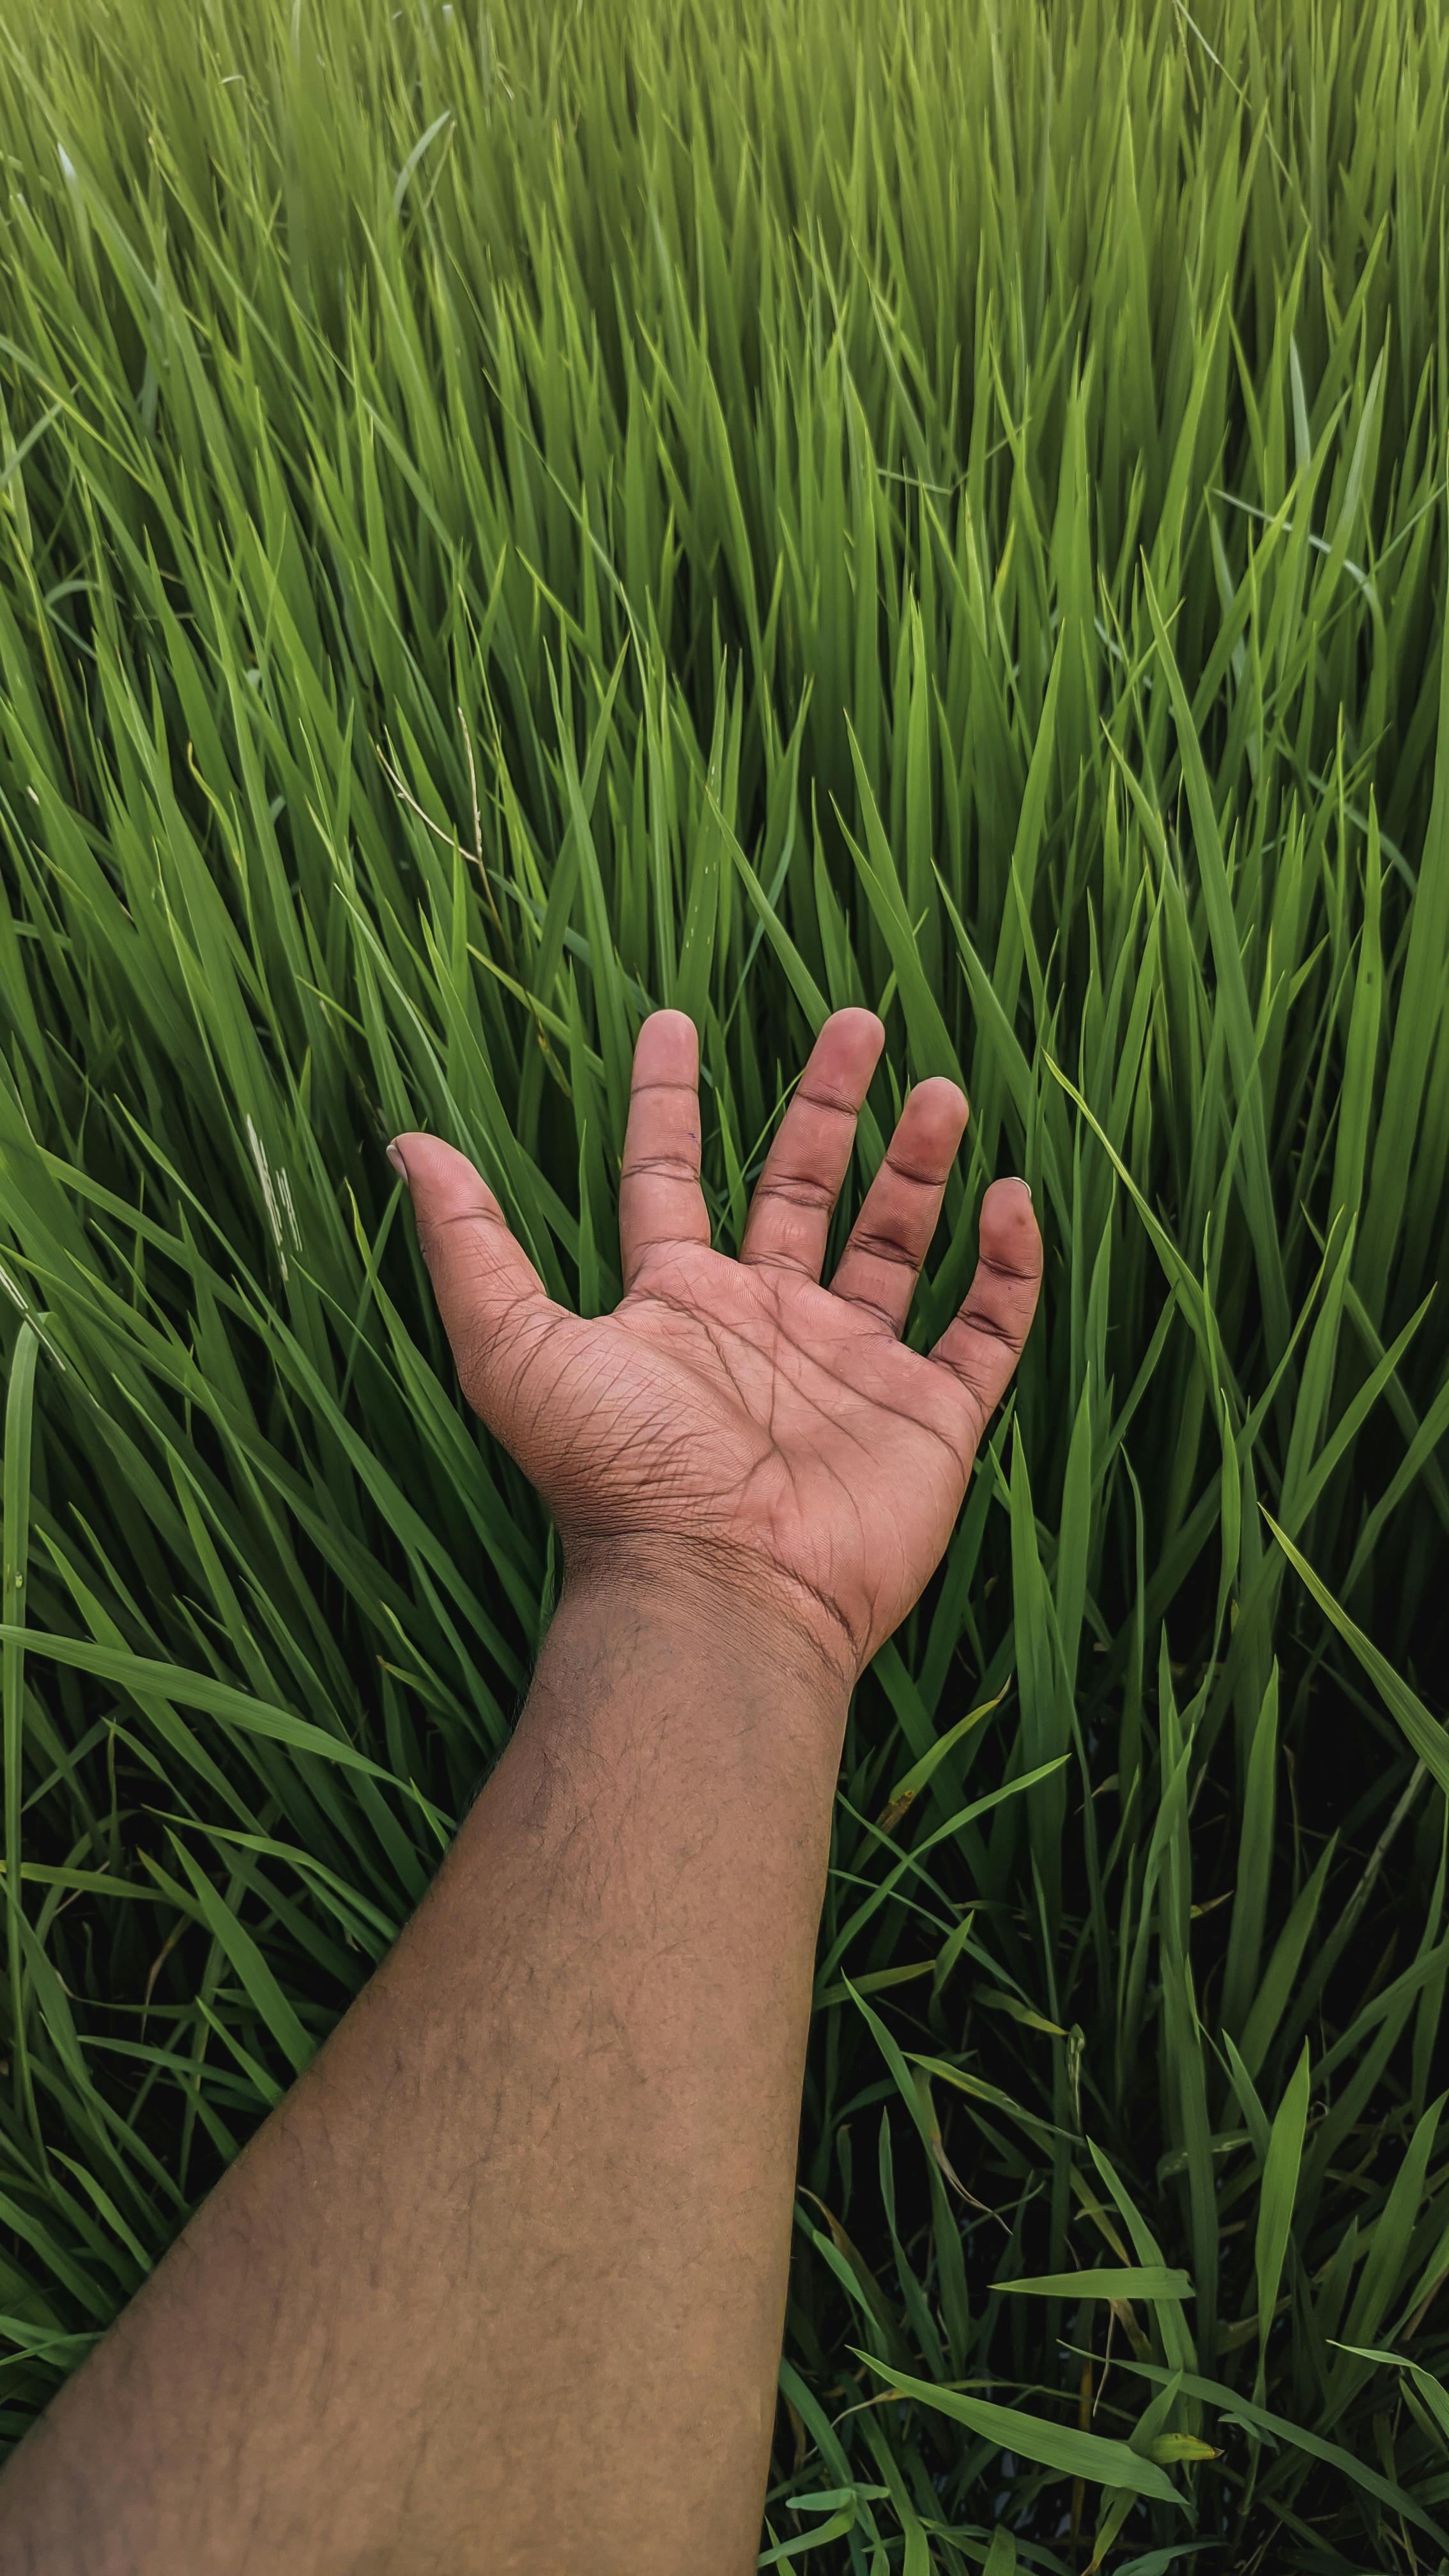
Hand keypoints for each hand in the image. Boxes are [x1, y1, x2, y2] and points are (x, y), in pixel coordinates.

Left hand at [390, 1010, 1041, 1692]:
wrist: (719, 1592)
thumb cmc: (617, 1476)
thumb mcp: (514, 1347)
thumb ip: (468, 1245)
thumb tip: (405, 1141)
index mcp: (678, 1305)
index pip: (671, 1179)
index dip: (667, 1103)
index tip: (671, 1020)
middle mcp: (767, 1326)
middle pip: (802, 1190)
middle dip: (827, 1106)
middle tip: (856, 1021)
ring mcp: (852, 1370)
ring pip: (898, 1243)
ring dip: (920, 1165)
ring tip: (941, 1087)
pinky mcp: (930, 1417)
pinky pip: (985, 1328)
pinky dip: (1007, 1265)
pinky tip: (1012, 1196)